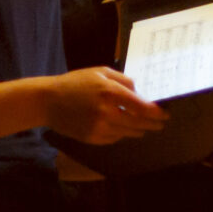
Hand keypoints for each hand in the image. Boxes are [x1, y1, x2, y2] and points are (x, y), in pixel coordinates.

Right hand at [45, 67, 164, 143]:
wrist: (47, 101)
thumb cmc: (75, 83)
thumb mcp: (100, 73)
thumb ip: (123, 81)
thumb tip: (141, 93)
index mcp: (110, 92)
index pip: (142, 107)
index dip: (157, 113)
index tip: (165, 115)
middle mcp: (106, 112)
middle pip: (138, 123)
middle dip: (152, 124)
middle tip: (160, 124)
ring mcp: (98, 127)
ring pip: (128, 133)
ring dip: (139, 130)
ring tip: (145, 127)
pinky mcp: (91, 138)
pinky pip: (114, 138)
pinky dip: (121, 134)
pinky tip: (124, 129)